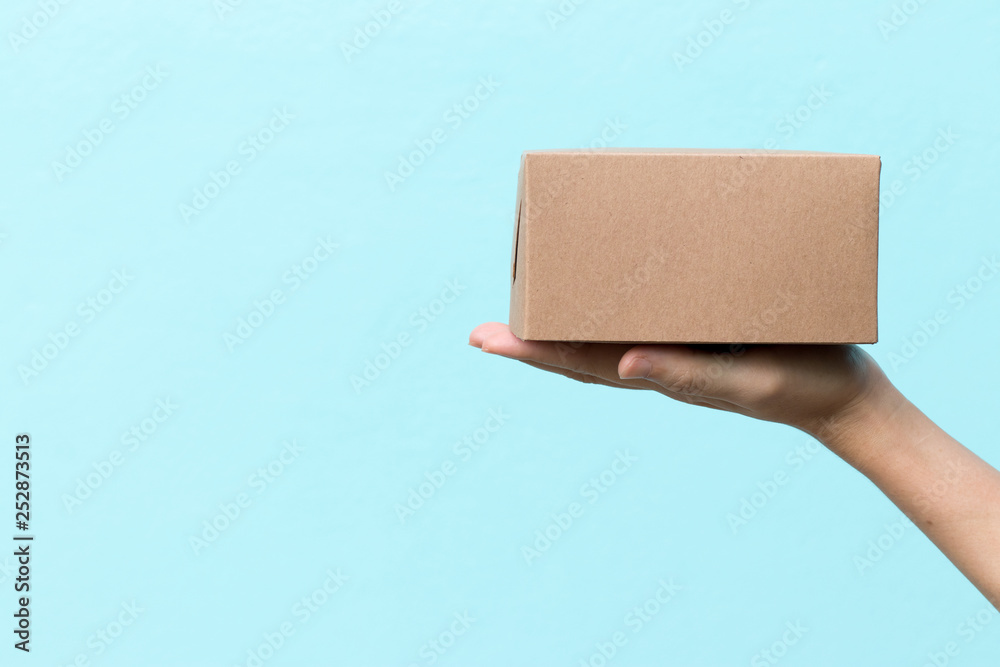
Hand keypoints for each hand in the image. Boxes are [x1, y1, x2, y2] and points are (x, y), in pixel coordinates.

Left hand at [468, 322, 885, 438]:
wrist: (844, 395)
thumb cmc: (798, 389)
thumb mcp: (743, 384)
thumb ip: (686, 376)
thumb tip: (620, 366)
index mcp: (658, 372)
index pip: (579, 363)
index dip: (532, 352)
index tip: (485, 339)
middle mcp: (657, 357)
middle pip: (580, 346)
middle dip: (533, 336)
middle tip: (483, 328)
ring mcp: (675, 343)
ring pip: (607, 327)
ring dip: (567, 312)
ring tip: (531, 291)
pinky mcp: (701, 325)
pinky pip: (649, 308)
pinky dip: (618, 293)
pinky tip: (610, 274)